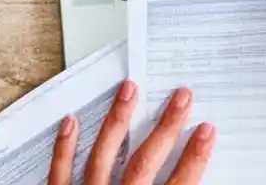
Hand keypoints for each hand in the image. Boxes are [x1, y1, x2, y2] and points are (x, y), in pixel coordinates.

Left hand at [48, 81, 216, 184]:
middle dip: (165, 128)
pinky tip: (71, 122)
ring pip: (102, 157)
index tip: (207, 131)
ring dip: (117, 121)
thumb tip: (204, 177)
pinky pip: (59, 173)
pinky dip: (64, 148)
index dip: (195, 157)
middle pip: (144, 163)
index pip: (180, 184)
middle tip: (181, 97)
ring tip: (130, 89)